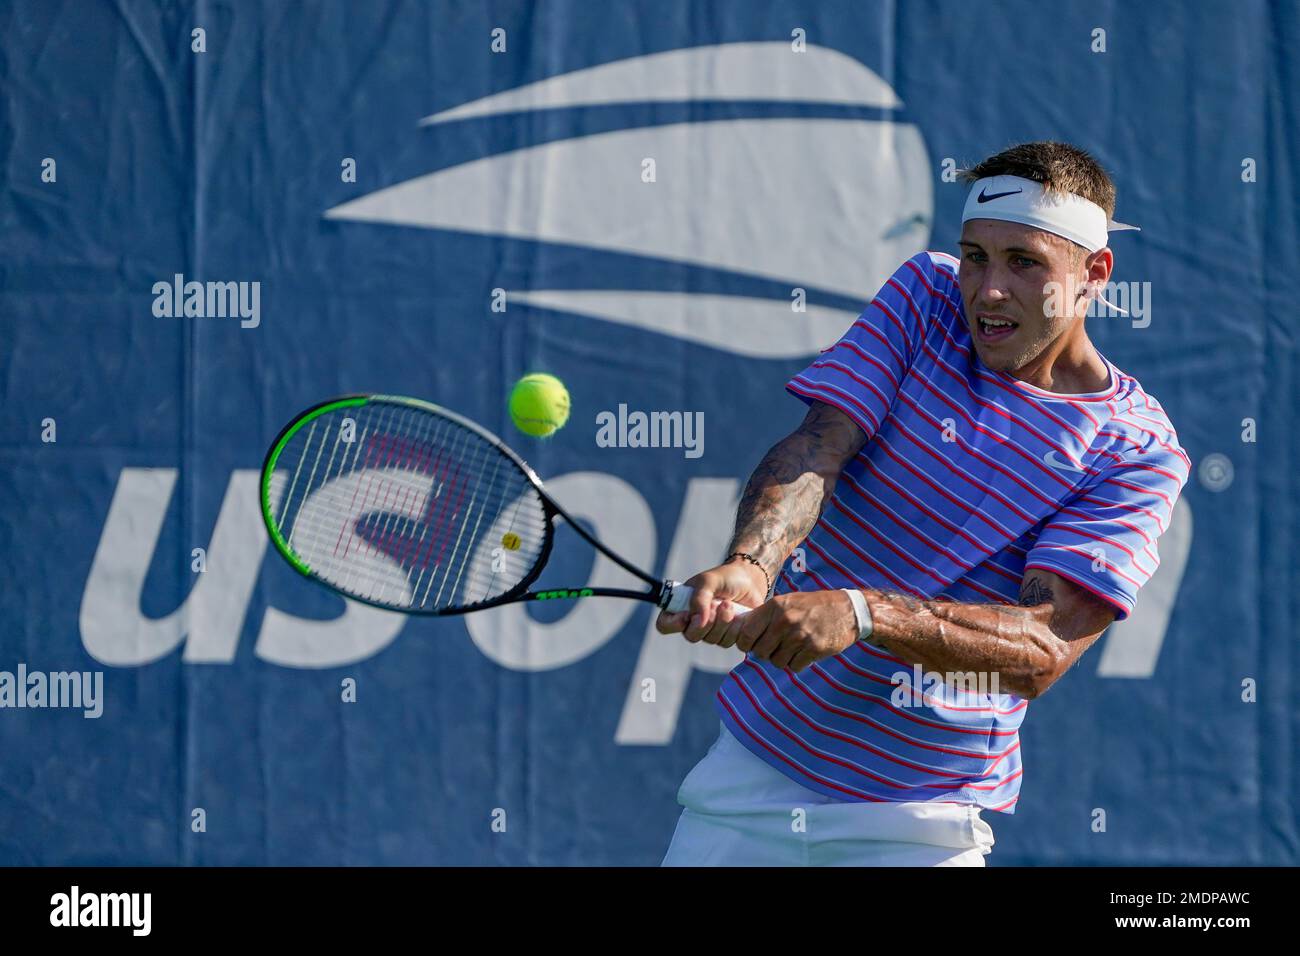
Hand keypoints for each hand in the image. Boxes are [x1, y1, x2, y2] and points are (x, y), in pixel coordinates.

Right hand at [655, 560, 769, 643]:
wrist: (750, 581)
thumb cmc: (725, 578)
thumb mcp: (708, 581)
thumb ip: (699, 598)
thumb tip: (698, 621)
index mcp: (681, 607)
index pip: (665, 624)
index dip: (673, 624)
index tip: (687, 615)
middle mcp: (693, 622)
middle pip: (691, 636)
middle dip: (708, 621)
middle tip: (718, 604)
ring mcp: (710, 631)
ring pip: (712, 640)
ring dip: (724, 622)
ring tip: (730, 604)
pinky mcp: (727, 636)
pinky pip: (727, 642)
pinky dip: (735, 628)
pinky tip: (739, 615)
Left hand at [710, 590, 858, 671]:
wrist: (848, 611)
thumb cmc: (813, 607)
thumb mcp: (788, 602)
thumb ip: (766, 616)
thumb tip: (742, 634)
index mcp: (775, 607)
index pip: (746, 633)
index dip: (746, 644)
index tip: (753, 645)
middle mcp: (785, 621)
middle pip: (760, 651)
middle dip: (766, 653)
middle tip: (777, 647)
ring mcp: (800, 636)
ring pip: (777, 661)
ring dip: (783, 659)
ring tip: (793, 648)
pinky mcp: (813, 649)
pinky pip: (794, 666)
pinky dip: (797, 663)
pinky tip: (805, 652)